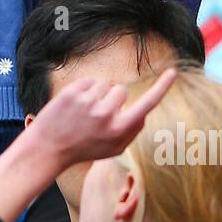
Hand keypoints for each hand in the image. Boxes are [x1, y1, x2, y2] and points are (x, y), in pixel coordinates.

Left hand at [26, 71, 177, 169]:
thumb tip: (143, 111)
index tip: (173, 73)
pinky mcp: (72, 92)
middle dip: (113, 98)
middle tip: (96, 115)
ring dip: (97, 94)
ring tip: (83, 112)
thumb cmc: (85, 148)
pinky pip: (89, 81)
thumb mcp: (113, 149)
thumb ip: (132, 131)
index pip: (147, 105)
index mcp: (119, 130)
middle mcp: (105, 115)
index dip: (162, 88)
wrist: (49, 147)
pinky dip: (85, 89)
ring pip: (104, 84)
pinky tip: (75, 106)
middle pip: (121, 90)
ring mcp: (87, 102)